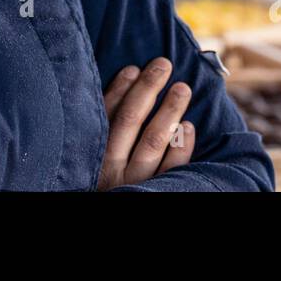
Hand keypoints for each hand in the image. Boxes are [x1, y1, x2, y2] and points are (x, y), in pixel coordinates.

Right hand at [96, 56, 194, 189]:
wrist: (106, 216)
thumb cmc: (99, 184)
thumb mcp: (91, 156)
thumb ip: (99, 128)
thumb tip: (123, 82)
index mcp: (91, 156)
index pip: (105, 115)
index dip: (120, 89)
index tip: (134, 68)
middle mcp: (110, 170)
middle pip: (131, 121)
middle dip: (148, 89)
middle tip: (164, 64)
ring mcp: (134, 184)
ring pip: (153, 141)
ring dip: (170, 111)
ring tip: (182, 88)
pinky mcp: (155, 195)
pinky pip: (173, 170)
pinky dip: (182, 147)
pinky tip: (189, 127)